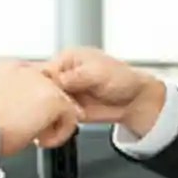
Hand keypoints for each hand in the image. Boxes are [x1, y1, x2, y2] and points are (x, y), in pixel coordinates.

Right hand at [0, 60, 81, 156]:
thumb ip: (9, 98)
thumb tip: (20, 109)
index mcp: (7, 66)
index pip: (32, 79)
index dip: (33, 102)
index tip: (26, 117)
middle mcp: (27, 69)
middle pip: (51, 88)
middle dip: (47, 112)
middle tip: (34, 130)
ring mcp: (42, 82)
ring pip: (63, 102)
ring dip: (53, 122)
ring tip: (37, 136)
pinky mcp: (54, 99)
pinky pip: (70, 117)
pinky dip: (60, 133)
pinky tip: (44, 140)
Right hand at [45, 47, 165, 137]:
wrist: (135, 100)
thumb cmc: (123, 79)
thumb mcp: (98, 72)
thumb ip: (75, 76)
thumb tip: (57, 81)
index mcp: (69, 59)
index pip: (45, 69)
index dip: (42, 82)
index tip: (46, 91)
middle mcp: (65, 75)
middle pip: (43, 87)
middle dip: (47, 97)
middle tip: (57, 103)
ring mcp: (67, 92)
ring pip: (48, 103)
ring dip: (54, 109)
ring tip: (65, 111)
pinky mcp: (70, 108)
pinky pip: (57, 115)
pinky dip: (59, 118)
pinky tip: (65, 118)